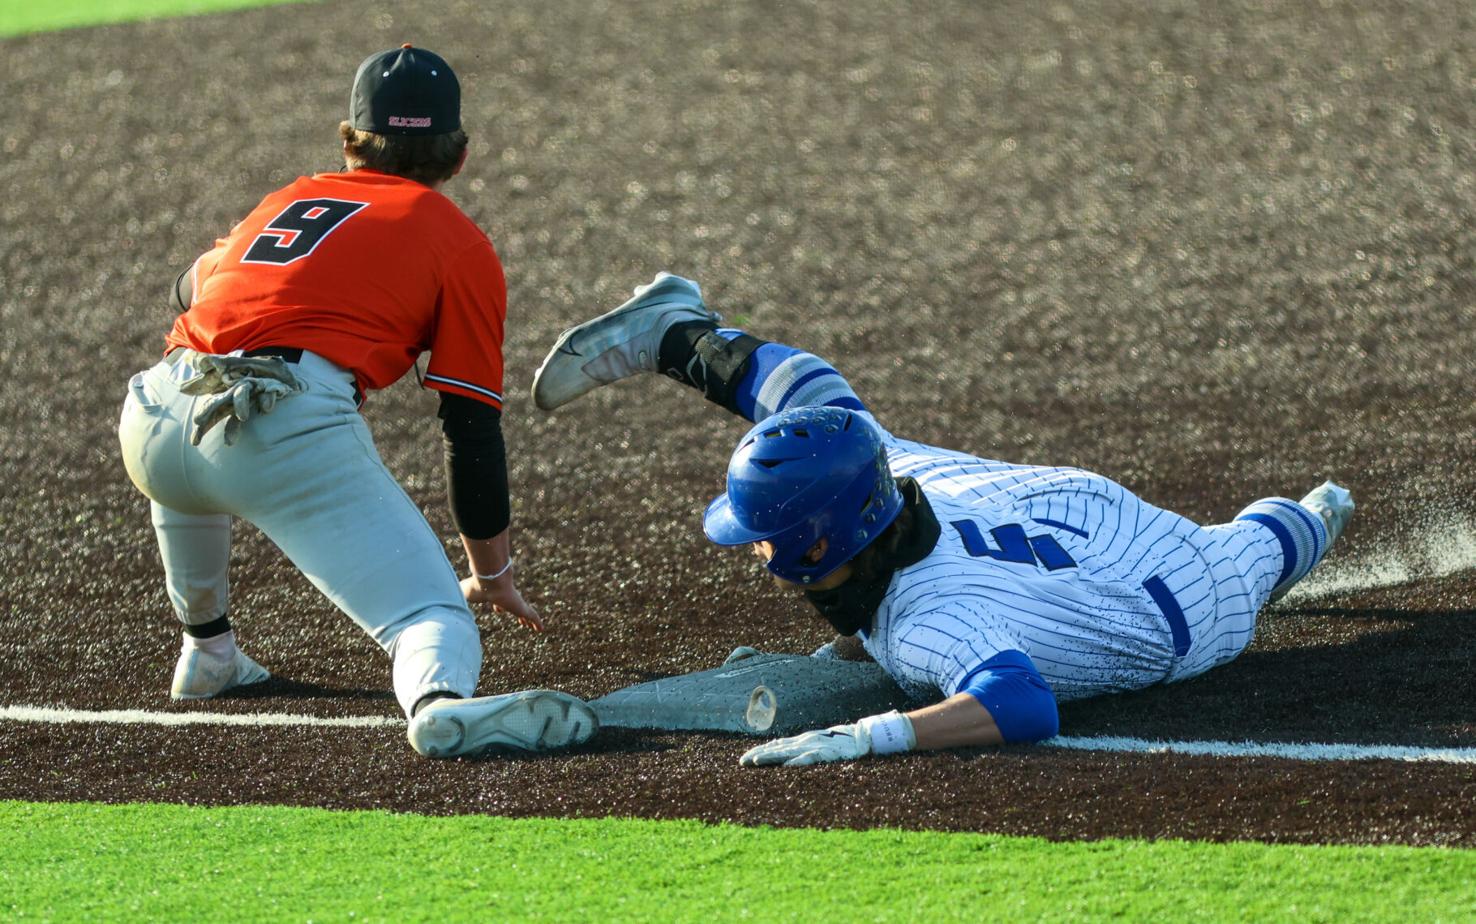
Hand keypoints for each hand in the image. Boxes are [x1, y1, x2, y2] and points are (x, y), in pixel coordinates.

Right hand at [461, 573, 543, 631]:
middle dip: (514, 611)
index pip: (497, 600)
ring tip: (528, 625)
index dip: (498, 605)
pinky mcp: (522, 607)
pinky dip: (537, 622)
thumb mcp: (462, 593)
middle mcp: (506, 596)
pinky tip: (541, 629)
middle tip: (517, 618)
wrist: (490, 581)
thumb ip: (454, 597)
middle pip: (511, 605)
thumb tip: (440, 601)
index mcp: (494, 593)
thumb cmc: (477, 587)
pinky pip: (532, 616)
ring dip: (526, 619)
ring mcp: (515, 602)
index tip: (498, 609)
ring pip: (523, 612)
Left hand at [739, 722, 870, 766]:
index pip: (776, 746)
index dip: (760, 752)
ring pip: (789, 752)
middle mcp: (805, 741)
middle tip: (740, 762)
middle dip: (758, 754)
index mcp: (802, 740)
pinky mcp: (826, 752)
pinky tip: (786, 766)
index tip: (744, 759)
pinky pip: (810, 757)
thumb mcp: (816, 744)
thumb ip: (800, 748)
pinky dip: (797, 761)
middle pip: (777, 748)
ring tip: (756, 761)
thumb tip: (781, 754)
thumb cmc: (840, 742)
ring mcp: (815, 746)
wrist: (862, 737)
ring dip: (772, 756)